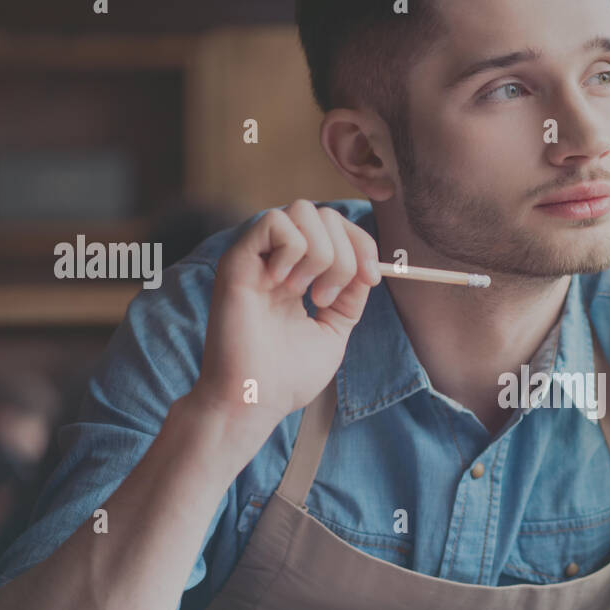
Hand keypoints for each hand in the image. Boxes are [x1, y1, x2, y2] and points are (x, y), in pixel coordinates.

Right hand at [192, 200, 380, 444]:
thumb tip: (366, 268)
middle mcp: (277, 259)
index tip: (371, 279)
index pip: (337, 230)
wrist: (256, 399)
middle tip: (327, 299)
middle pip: (324, 214)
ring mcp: (257, 257)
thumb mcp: (334, 331)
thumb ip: (350, 296)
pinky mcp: (237, 260)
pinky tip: (283, 284)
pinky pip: (275, 222)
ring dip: (320, 253)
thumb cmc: (287, 376)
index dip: (363, 245)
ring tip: (305, 294)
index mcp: (299, 273)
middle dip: (344, 252)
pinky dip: (293, 250)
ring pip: (303, 210)